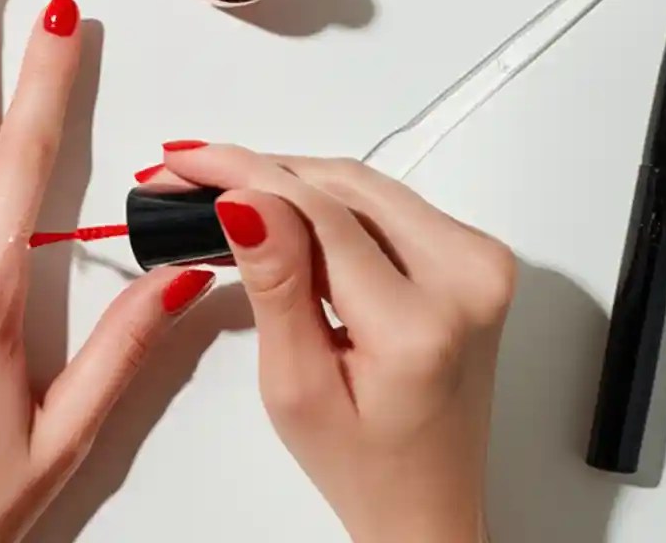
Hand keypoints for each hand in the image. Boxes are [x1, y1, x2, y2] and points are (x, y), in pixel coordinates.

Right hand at [155, 145, 513, 542]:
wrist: (426, 504)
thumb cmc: (366, 466)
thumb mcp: (295, 386)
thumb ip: (276, 286)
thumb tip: (248, 204)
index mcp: (424, 322)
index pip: (320, 214)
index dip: (243, 173)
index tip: (186, 161)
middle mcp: (469, 278)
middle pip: (344, 187)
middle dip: (259, 172)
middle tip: (190, 175)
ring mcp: (479, 263)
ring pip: (363, 189)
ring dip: (289, 186)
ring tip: (222, 197)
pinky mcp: (473, 258)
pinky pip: (385, 208)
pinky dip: (325, 207)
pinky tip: (277, 217)